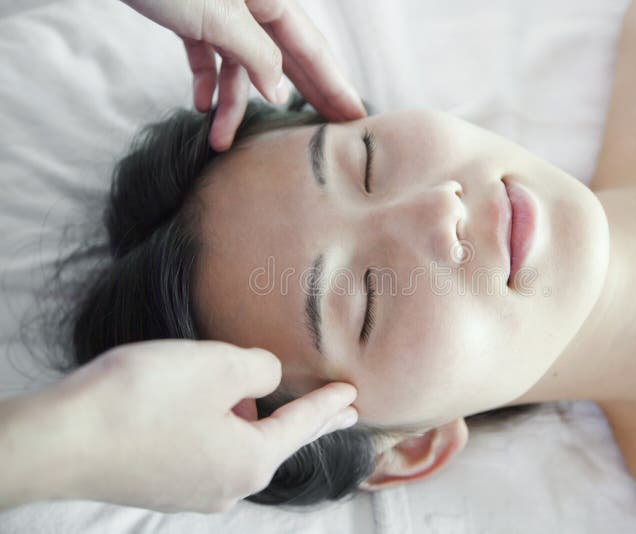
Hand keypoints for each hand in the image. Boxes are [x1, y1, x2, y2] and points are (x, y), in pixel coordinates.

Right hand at [27, 339, 357, 512]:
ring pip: (240, 450)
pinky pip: (208, 453)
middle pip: (278, 445)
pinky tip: (218, 419)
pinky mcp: (157, 483)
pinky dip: (226, 432)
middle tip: (340, 412)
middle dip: (309, 424)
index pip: (302, 426)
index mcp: (250, 461)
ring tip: (275, 406)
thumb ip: (260, 371)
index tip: (352, 395)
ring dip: (262, 426)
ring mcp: (189, 491)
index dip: (328, 405)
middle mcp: (226, 486)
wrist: (61, 441)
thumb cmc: (147, 400)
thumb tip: (267, 381)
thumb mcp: (218, 366)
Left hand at [120, 0, 367, 150]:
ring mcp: (223, 13)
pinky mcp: (193, 18)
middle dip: (304, 99)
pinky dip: (206, 82)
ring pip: (240, 68)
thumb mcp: (218, 16)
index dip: (335, 86)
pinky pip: (209, 58)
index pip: (312, 51)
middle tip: (328, 135)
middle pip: (287, 60)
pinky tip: (201, 107)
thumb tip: (279, 91)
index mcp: (271, 0)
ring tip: (222, 141)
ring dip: (232, 105)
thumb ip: (254, 55)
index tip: (356, 116)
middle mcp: (253, 6)